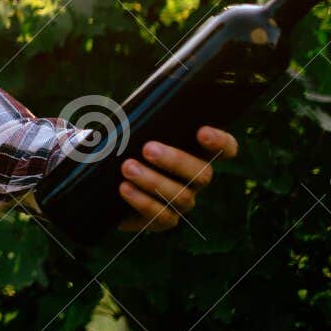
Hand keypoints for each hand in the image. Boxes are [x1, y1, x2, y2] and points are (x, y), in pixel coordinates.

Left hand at [115, 125, 239, 231]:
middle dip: (175, 160)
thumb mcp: (131, 133)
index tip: (202, 132)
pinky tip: (125, 188)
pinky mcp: (164, 220)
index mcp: (195, 153)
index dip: (221, 142)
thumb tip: (128, 109)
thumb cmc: (124, 150)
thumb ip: (138, 122)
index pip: (225, 148)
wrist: (106, 188)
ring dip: (153, 180)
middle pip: (203, 174)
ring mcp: (182, 201)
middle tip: (148, 149)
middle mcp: (195, 179)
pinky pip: (162, 216)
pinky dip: (142, 201)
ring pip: (181, 196)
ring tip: (128, 168)